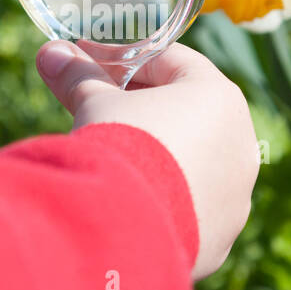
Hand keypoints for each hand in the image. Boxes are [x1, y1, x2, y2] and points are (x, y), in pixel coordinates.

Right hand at [36, 41, 258, 279]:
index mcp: (220, 97)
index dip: (124, 59)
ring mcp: (237, 195)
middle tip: (96, 105)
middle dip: (140, 106)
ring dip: (157, 156)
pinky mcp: (221, 236)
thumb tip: (50, 53)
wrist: (125, 226)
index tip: (89, 60)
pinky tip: (130, 203)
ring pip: (193, 164)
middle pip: (186, 113)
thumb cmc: (120, 146)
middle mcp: (240, 144)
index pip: (171, 62)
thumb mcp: (95, 104)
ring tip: (112, 159)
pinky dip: (165, 200)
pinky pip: (191, 208)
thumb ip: (78, 76)